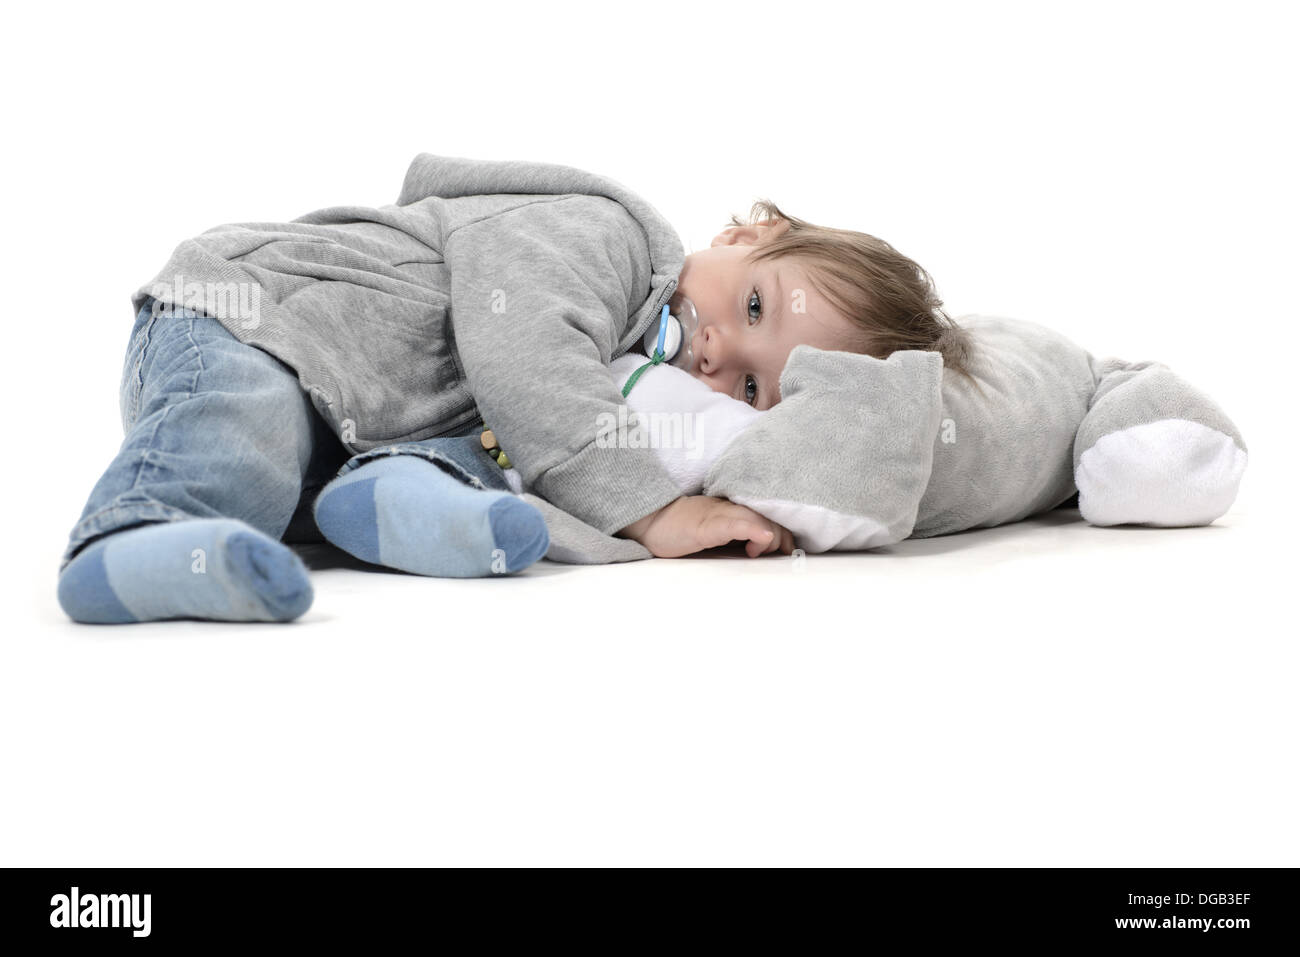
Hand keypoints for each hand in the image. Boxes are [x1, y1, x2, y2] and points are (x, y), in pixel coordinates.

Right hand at [618, 496, 795, 558]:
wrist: (649, 521)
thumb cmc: (681, 530)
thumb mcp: (717, 533)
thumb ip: (739, 536)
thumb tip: (764, 548)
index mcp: (734, 510)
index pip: (770, 516)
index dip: (784, 534)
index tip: (787, 553)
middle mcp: (731, 508)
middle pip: (769, 517)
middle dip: (783, 538)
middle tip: (775, 556)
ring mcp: (718, 515)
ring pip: (756, 519)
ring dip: (771, 537)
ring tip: (762, 551)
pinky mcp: (706, 526)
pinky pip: (733, 524)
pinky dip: (751, 530)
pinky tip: (761, 538)